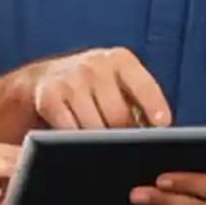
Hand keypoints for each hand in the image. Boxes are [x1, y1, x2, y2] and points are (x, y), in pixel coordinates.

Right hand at [31, 47, 171, 129]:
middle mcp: (95, 65)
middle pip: (119, 115)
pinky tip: (77, 141)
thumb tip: (156, 131)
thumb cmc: (92, 86)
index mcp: (119, 59)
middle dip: (123, 136)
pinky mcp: (49, 98)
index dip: (154, 108)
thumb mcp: (116, 82)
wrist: (43, 79)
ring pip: (95, 128)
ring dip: (99, 143)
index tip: (161, 126)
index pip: (144, 86)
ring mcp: (70, 80)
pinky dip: (76, 143)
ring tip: (99, 143)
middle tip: (122, 145)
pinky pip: (70, 132)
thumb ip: (138, 100)